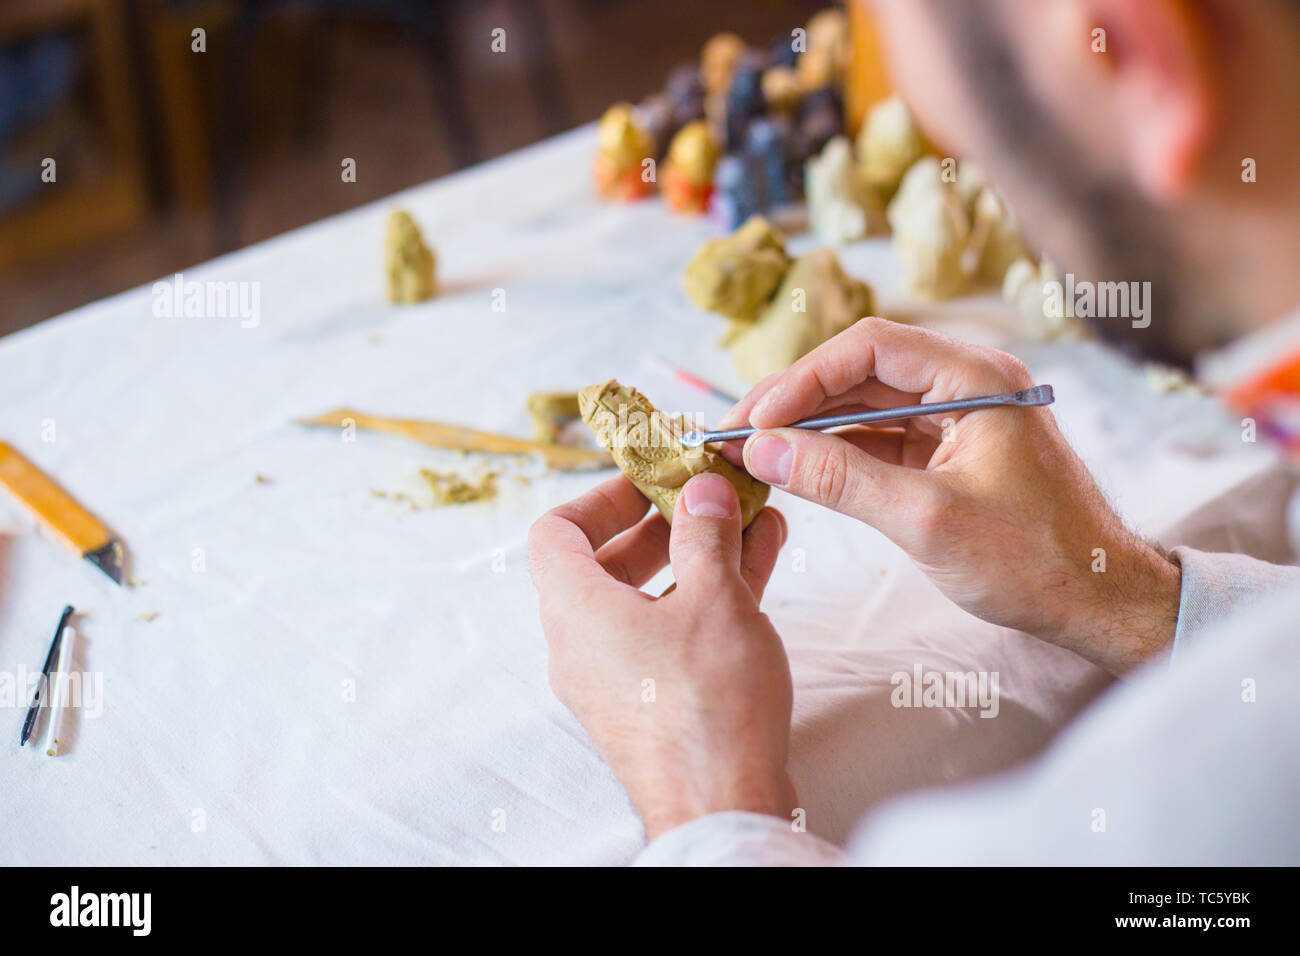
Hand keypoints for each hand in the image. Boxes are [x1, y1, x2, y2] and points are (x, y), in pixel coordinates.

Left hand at [528, 472, 795, 837]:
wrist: (722, 808)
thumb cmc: (708, 708)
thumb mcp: (714, 599)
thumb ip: (705, 536)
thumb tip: (702, 494)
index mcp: (575, 611)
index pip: (557, 532)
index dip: (602, 495)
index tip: (650, 478)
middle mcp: (582, 645)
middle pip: (606, 563)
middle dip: (662, 524)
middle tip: (707, 498)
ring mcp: (615, 679)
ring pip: (648, 599)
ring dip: (696, 558)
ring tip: (752, 522)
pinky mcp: (651, 706)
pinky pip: (669, 635)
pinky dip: (704, 600)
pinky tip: (759, 567)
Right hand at [718, 317, 1180, 674]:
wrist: (1100, 603)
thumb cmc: (1033, 560)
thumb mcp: (924, 519)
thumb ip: (838, 479)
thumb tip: (761, 449)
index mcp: (976, 378)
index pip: (870, 346)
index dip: (803, 378)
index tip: (757, 419)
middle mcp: (967, 384)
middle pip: (861, 371)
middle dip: (795, 400)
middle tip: (735, 432)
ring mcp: (958, 418)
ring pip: (865, 405)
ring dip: (809, 427)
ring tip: (751, 450)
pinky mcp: (949, 453)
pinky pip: (880, 439)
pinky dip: (836, 453)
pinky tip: (794, 467)